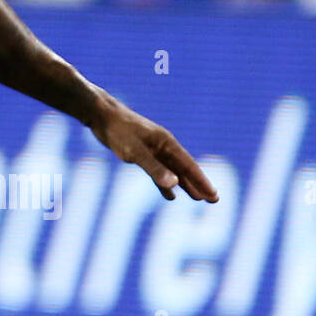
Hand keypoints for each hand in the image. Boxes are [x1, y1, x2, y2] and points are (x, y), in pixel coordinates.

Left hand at [89, 93, 219, 202]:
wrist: (101, 115)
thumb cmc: (119, 131)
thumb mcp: (135, 151)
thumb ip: (154, 168)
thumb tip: (175, 184)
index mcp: (166, 143)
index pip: (189, 166)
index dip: (201, 181)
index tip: (213, 195)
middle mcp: (163, 146)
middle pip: (184, 169)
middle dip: (198, 184)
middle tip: (213, 200)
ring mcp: (153, 149)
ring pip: (172, 171)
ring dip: (185, 185)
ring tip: (197, 198)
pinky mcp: (141, 153)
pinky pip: (158, 171)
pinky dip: (165, 183)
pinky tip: (170, 195)